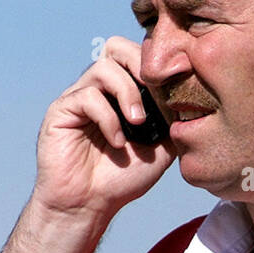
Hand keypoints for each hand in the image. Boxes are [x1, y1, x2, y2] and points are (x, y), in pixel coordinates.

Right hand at [31, 37, 175, 222]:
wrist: (89, 205)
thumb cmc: (121, 179)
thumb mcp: (161, 148)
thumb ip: (173, 120)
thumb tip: (191, 95)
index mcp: (121, 93)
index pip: (138, 56)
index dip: (159, 64)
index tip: (176, 85)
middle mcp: (99, 89)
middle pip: (117, 47)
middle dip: (141, 64)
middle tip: (157, 93)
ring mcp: (79, 97)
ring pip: (104, 67)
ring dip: (128, 92)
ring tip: (139, 122)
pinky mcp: (62, 110)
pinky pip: (87, 96)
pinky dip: (108, 117)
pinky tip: (118, 142)